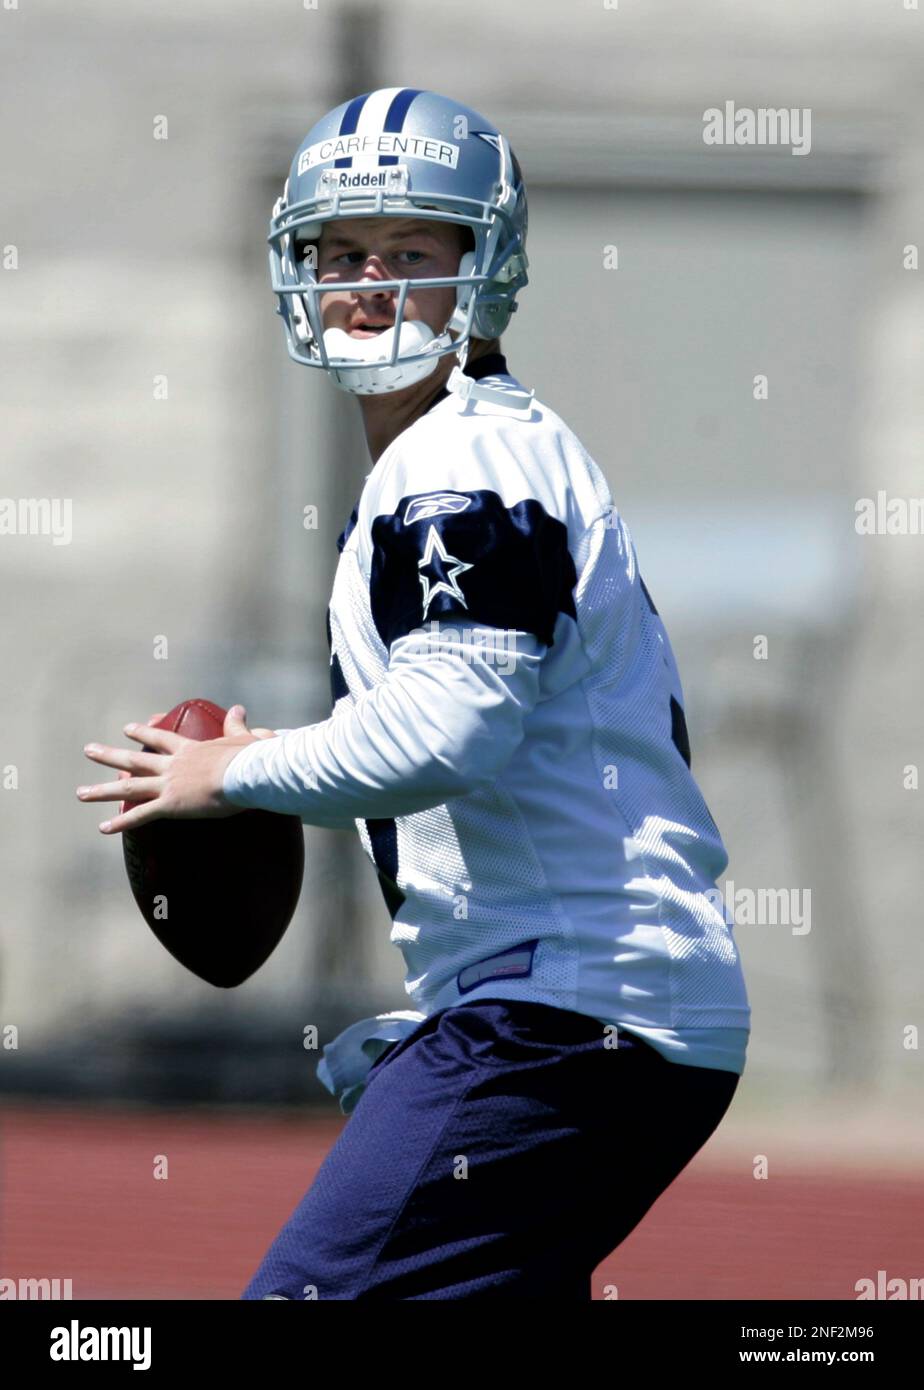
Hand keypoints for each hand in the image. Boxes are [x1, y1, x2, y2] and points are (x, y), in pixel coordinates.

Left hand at [76, 705, 276, 834]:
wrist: (245, 772)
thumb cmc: (248, 757)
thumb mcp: (243, 738)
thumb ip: (237, 725)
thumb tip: (239, 709)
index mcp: (190, 750)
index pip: (161, 738)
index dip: (143, 732)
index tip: (127, 728)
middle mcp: (173, 765)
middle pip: (135, 760)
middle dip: (109, 755)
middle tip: (89, 750)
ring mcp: (168, 784)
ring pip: (129, 787)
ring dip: (103, 790)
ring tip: (81, 793)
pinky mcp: (171, 804)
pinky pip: (142, 815)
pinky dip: (122, 822)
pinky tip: (103, 828)